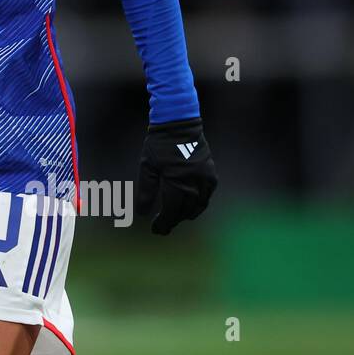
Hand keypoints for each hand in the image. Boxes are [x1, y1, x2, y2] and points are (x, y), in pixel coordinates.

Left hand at [135, 118, 217, 234]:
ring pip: (198, 206)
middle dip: (173, 221)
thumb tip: (142, 213)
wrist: (179, 124)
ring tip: (174, 218)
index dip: (163, 223)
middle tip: (162, 227)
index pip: (171, 211)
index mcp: (176, 182)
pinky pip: (207, 196)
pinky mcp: (211, 174)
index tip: (155, 230)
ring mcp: (205, 179)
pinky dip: (198, 204)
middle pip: (184, 211)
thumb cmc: (159, 145)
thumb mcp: (146, 167)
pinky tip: (189, 206)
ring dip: (186, 214)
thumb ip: (146, 191)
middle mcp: (193, 183)